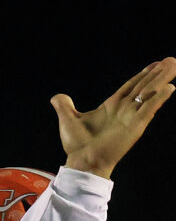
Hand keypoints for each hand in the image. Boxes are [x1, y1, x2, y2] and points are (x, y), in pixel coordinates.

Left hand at [55, 58, 175, 178]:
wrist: (82, 161)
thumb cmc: (77, 145)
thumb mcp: (68, 120)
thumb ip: (64, 106)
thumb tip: (56, 97)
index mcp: (112, 106)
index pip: (131, 85)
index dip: (143, 74)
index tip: (155, 64)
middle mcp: (125, 109)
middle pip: (145, 86)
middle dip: (158, 73)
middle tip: (171, 60)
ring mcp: (132, 116)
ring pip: (150, 93)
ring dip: (162, 79)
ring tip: (174, 66)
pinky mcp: (135, 125)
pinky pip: (150, 108)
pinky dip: (160, 98)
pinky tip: (170, 87)